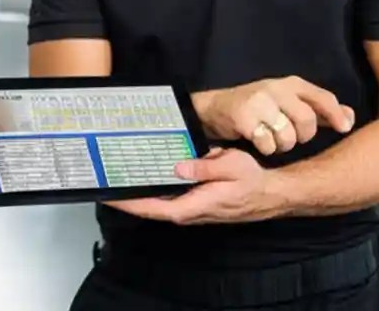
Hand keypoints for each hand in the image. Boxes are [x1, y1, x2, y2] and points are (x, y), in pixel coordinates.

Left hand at [106, 148, 286, 224]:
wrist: (270, 194)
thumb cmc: (252, 181)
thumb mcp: (230, 166)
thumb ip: (202, 167)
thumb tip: (177, 166)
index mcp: (192, 205)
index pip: (152, 208)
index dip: (128, 204)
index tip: (109, 197)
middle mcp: (188, 212)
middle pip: (150, 207)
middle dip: (128, 197)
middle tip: (108, 180)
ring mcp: (192, 210)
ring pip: (159, 204)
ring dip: (140, 193)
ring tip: (121, 176)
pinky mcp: (195, 204)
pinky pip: (170, 199)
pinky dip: (156, 190)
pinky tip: (149, 175)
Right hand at [195, 77, 354, 155]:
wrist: (216, 108)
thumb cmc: (259, 107)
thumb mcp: (289, 102)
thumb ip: (320, 110)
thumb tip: (350, 117)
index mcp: (291, 84)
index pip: (322, 97)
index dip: (336, 115)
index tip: (344, 128)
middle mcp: (276, 89)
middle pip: (307, 121)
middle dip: (302, 136)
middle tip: (291, 137)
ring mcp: (259, 102)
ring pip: (288, 135)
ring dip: (283, 145)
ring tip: (273, 140)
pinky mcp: (244, 117)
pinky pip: (267, 143)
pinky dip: (266, 149)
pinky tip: (259, 142)